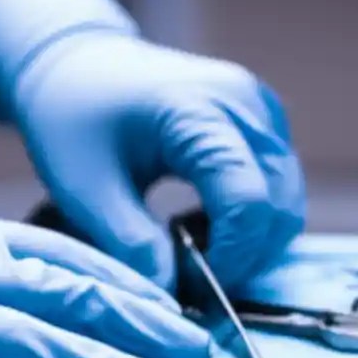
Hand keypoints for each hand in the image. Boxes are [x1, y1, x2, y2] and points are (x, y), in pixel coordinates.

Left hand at [0, 0, 305, 290]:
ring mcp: (263, 110)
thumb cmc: (71, 115)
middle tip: (186, 276)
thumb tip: (170, 297)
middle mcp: (248, 106)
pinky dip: (250, 219)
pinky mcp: (267, 121)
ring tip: (189, 243)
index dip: (230, 259)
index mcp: (200, 112)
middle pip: (278, 207)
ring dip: (249, 240)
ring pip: (287, 202)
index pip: (248, 202)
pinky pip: (280, 187)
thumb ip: (129, 243)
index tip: (190, 288)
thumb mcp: (84, 186)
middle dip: (242, 256)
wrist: (77, 59)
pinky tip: (201, 220)